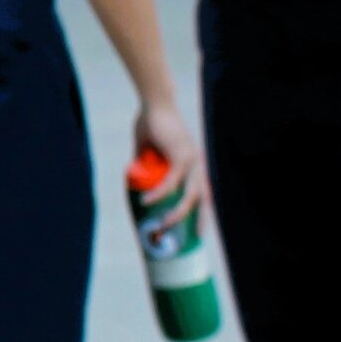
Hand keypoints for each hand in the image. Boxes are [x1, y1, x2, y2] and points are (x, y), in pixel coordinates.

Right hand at [135, 95, 208, 219]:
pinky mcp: (180, 156)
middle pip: (205, 198)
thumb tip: (135, 176)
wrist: (153, 103)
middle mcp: (198, 163)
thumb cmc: (151, 122)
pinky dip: (159, 193)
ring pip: (189, 195)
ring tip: (161, 224)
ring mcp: (191, 160)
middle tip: (197, 238)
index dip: (205, 211)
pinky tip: (147, 201)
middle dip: (203, 219)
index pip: (205, 191)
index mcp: (194, 163)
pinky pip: (170, 182)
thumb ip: (144, 161)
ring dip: (176, 213)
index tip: (201, 230)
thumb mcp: (148, 148)